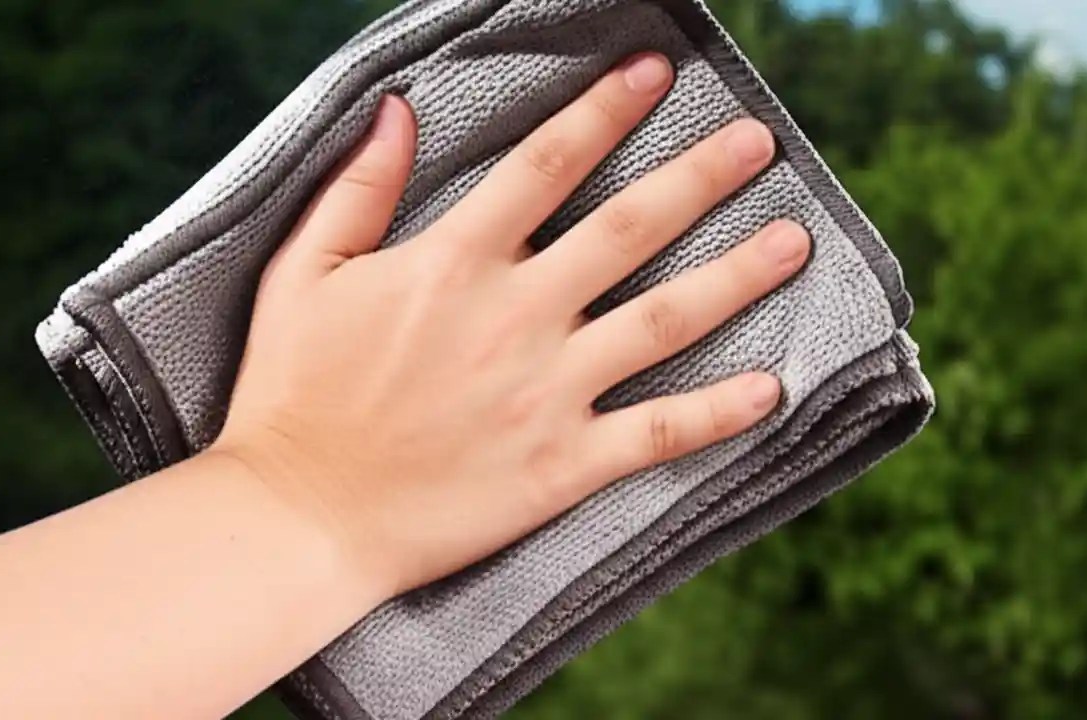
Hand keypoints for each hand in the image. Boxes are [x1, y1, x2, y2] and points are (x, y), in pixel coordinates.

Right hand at [212, 52, 811, 599]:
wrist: (299, 517)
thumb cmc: (292, 394)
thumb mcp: (302, 273)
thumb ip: (357, 189)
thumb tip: (399, 109)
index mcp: (455, 262)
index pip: (547, 165)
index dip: (605, 111)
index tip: (655, 72)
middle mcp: (515, 315)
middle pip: (629, 229)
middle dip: (700, 177)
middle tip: (758, 142)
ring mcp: (546, 390)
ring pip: (663, 321)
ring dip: (735, 277)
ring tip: (794, 242)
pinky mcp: (561, 464)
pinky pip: (655, 432)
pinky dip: (716, 413)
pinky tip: (771, 390)